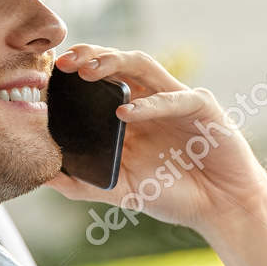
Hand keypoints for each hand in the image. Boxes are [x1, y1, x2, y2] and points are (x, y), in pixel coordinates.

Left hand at [43, 44, 266, 234]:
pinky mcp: (203, 107)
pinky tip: (126, 113)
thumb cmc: (174, 196)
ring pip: (144, 67)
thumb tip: (44, 175)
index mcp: (132, 114)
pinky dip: (149, 104)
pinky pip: (174, 98)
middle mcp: (152, 100)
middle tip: (65, 63)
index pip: (100, 81)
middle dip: (91, 57)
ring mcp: (177, 100)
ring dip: (115, 64)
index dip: (76, 71)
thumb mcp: (121, 191)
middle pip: (118, 64)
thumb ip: (84, 183)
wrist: (221, 209)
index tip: (48, 73)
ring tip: (88, 72)